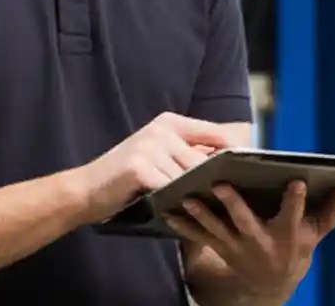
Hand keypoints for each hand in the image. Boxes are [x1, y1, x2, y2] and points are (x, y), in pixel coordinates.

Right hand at [76, 112, 236, 222]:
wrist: (86, 189)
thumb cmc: (128, 177)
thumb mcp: (159, 155)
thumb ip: (188, 154)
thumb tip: (227, 164)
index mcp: (170, 122)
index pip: (216, 133)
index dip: (233, 153)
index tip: (248, 171)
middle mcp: (162, 129)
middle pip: (204, 160)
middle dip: (212, 181)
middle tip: (227, 199)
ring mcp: (150, 146)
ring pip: (187, 177)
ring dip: (192, 196)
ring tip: (198, 209)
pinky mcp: (139, 167)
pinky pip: (169, 189)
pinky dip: (174, 203)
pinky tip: (176, 212)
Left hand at [167, 180, 334, 300]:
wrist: (270, 286)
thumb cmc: (295, 249)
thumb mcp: (315, 232)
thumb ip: (331, 209)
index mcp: (287, 234)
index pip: (293, 214)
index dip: (296, 199)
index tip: (296, 180)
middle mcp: (261, 241)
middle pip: (246, 221)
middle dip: (234, 204)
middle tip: (222, 184)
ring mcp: (237, 247)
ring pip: (217, 228)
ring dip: (201, 213)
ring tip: (187, 196)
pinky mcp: (219, 249)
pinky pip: (197, 237)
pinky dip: (182, 224)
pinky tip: (168, 210)